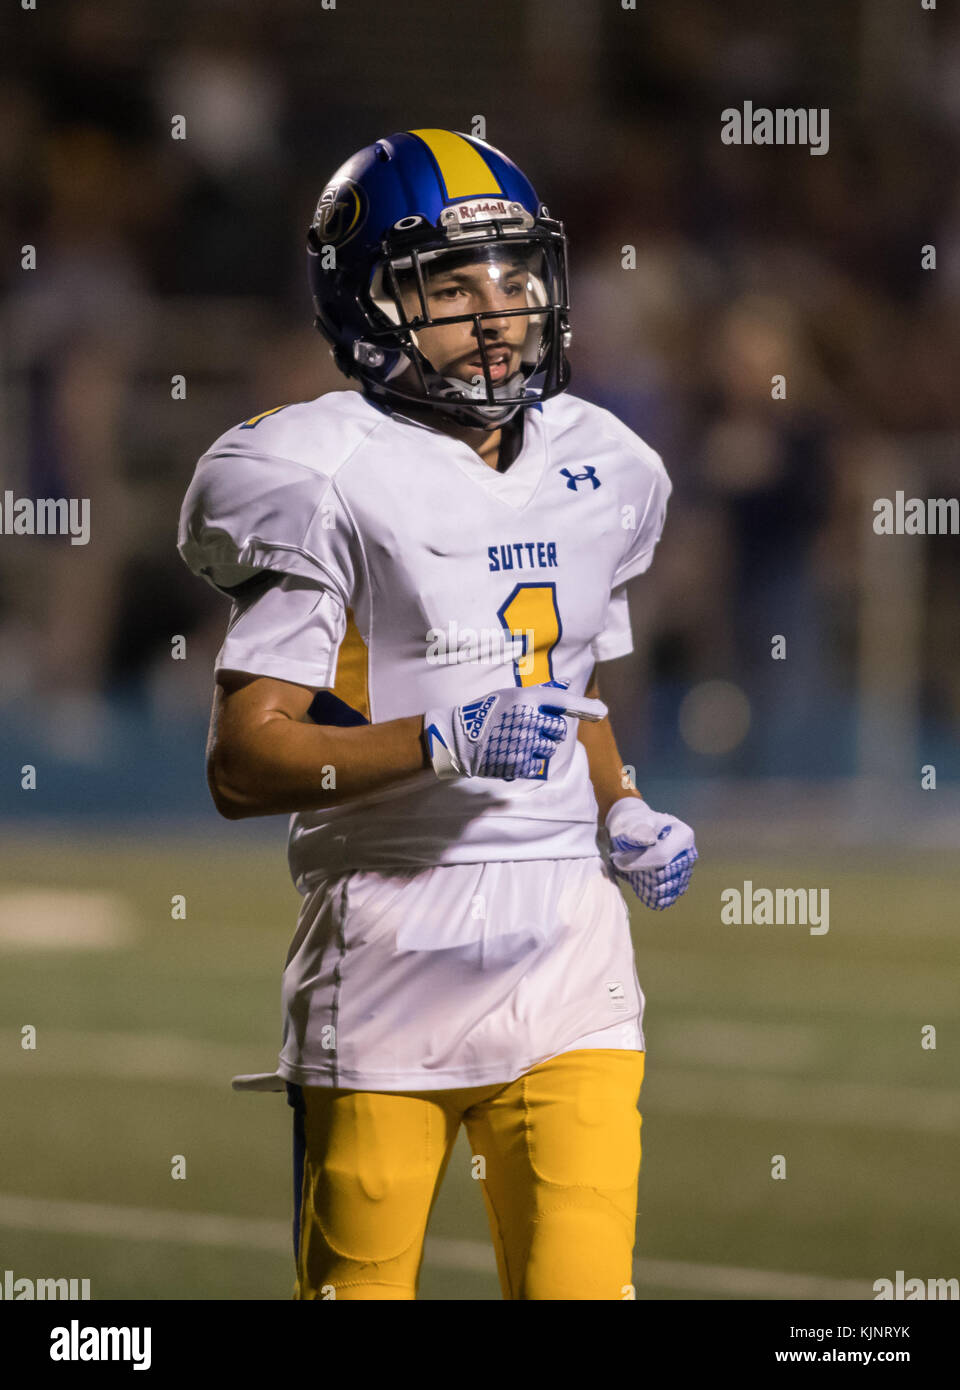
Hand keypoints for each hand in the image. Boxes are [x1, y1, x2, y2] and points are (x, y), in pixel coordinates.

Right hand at [423, 679, 606, 780]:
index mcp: (527, 699)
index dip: (584, 708)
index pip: (563, 702)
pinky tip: (511, 753)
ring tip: (517, 741)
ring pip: (550, 749)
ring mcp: (523, 743)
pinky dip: (528, 761)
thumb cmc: (488, 711)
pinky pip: (537, 765)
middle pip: (559, 730)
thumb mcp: (513, 694)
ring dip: (539, 747)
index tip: (602, 712)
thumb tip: (568, 684)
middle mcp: (528, 720)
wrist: (459, 738)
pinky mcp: (518, 763)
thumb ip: (543, 691)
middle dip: (550, 731)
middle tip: (529, 729)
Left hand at [605, 796, 696, 909]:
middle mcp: (689, 853)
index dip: (638, 862)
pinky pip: (668, 895)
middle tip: (622, 863)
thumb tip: (648, 839)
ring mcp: (686, 869)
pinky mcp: (679, 882)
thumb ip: (637, 831)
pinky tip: (640, 886)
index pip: (662, 857)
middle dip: (640, 873)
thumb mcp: (632, 822)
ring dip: (645, 884)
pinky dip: (653, 894)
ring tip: (630, 869)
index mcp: (683, 835)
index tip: (618, 860)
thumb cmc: (633, 823)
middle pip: (664, 874)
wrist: (635, 830)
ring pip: (666, 887)